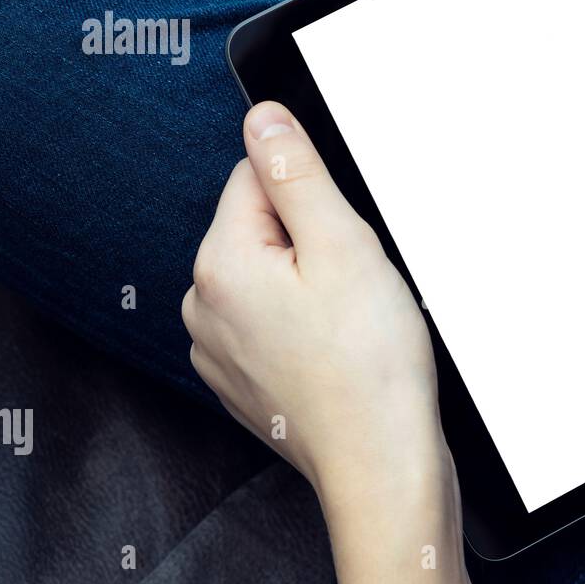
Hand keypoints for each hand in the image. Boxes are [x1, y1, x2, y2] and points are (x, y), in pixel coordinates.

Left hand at [183, 102, 473, 583]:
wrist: (381, 467)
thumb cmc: (369, 367)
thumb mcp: (342, 245)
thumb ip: (295, 172)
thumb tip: (261, 117)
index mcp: (219, 265)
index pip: (256, 177)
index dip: (314, 196)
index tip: (344, 239)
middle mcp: (204, 308)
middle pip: (263, 228)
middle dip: (314, 241)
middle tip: (356, 287)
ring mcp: (220, 351)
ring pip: (272, 277)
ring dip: (313, 285)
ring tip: (352, 325)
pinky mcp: (245, 381)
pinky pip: (275, 323)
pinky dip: (309, 327)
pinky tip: (341, 352)